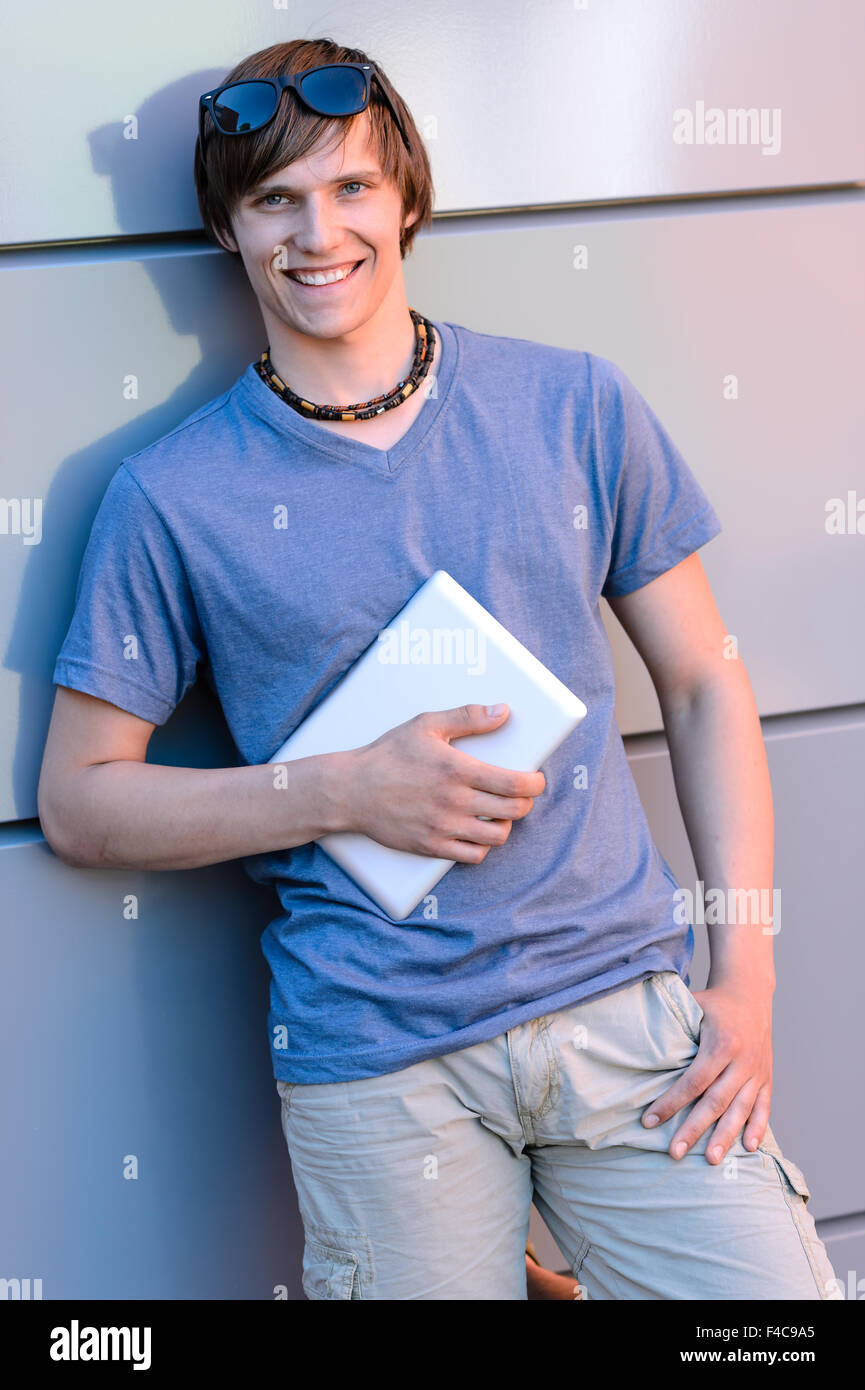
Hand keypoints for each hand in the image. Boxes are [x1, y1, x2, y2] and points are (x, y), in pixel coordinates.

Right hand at [339, 703, 545, 859]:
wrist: (350, 790)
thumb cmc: (388, 754)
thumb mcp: (426, 725)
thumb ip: (467, 717)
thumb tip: (502, 711)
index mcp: (457, 770)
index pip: (514, 784)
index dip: (535, 784)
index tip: (536, 780)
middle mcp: (454, 802)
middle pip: (512, 811)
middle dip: (524, 803)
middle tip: (519, 795)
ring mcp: (443, 828)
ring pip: (496, 837)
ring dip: (505, 825)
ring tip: (498, 814)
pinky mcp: (431, 847)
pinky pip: (472, 856)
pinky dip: (482, 846)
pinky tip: (477, 832)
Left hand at [641, 983, 772, 1163]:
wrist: (751, 991)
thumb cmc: (713, 1001)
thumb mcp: (691, 1005)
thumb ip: (669, 1023)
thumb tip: (631, 1037)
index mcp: (722, 1043)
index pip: (694, 1081)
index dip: (671, 1103)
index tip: (649, 1121)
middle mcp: (743, 1060)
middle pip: (716, 1102)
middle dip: (694, 1130)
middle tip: (674, 1154)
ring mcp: (757, 1071)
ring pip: (741, 1110)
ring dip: (725, 1137)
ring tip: (711, 1161)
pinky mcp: (767, 1078)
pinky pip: (764, 1107)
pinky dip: (758, 1128)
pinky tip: (748, 1148)